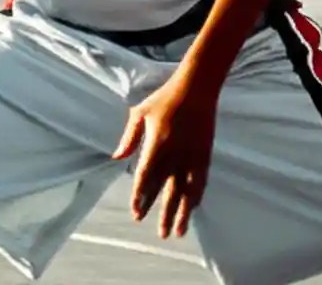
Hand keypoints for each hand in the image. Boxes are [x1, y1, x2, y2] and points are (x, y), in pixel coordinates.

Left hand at [111, 74, 217, 238]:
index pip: (145, 177)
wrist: (196, 89)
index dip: (140, 197)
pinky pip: (200, 182)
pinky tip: (193, 209)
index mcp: (156, 144)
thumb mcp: (140, 113)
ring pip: (186, 192)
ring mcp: (192, 156)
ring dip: (181, 213)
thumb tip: (117, 157)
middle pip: (167, 190)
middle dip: (162, 213)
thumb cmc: (164, 99)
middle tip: (159, 232)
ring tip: (177, 231)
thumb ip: (129, 137)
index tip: (136, 212)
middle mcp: (174, 155)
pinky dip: (196, 197)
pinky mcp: (204, 155)